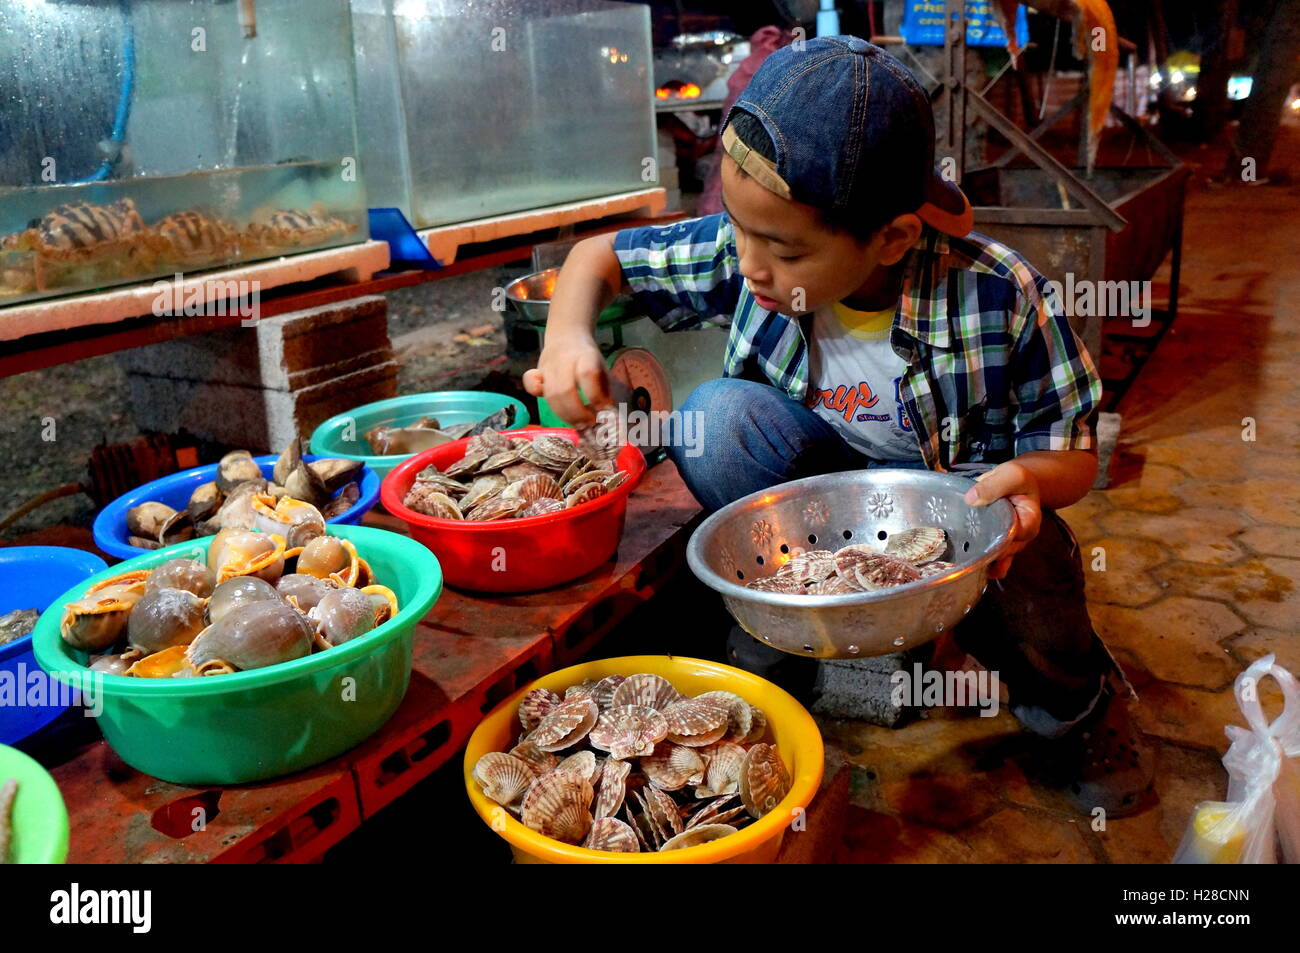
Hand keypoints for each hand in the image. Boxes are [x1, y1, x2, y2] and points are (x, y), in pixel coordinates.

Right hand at [522, 333, 610, 426]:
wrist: (567, 337)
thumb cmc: (588, 360)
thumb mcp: (603, 369)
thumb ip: (604, 390)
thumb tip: (606, 414)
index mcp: (586, 355)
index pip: (587, 374)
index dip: (595, 395)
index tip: (604, 410)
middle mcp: (564, 360)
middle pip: (565, 389)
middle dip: (578, 412)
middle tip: (588, 423)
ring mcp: (548, 366)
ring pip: (550, 394)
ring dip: (564, 415)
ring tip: (578, 423)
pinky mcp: (537, 372)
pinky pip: (531, 386)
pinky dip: (539, 397)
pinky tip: (553, 406)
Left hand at [962, 461, 1039, 579]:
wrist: (1014, 483)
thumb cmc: (1017, 479)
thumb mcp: (1010, 475)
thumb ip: (994, 486)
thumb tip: (971, 499)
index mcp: (1029, 520)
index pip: (1016, 534)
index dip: (999, 538)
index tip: (982, 537)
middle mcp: (1021, 538)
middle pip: (1005, 551)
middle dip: (988, 554)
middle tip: (968, 554)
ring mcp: (1009, 544)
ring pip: (997, 560)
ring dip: (983, 563)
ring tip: (966, 564)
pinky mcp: (996, 544)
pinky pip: (991, 561)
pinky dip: (981, 565)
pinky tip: (969, 566)